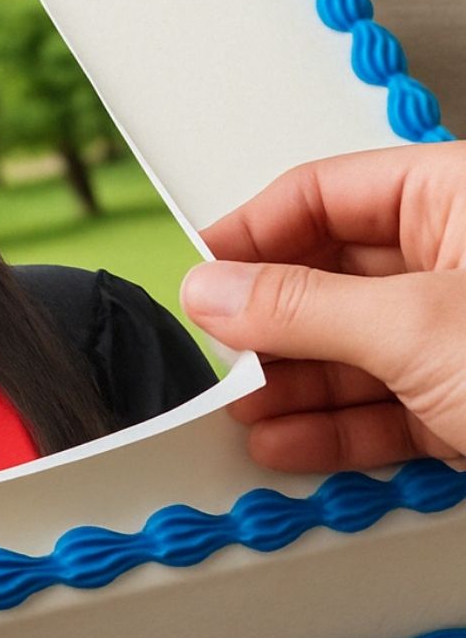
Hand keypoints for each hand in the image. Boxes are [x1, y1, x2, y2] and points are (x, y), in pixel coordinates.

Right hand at [181, 141, 465, 472]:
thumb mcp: (418, 326)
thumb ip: (302, 307)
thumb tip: (213, 292)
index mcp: (458, 200)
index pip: (324, 195)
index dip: (251, 235)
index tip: (198, 279)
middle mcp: (456, 263)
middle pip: (328, 279)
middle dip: (267, 327)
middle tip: (219, 354)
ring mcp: (459, 337)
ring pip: (349, 351)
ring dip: (288, 387)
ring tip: (242, 409)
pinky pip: (383, 409)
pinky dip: (331, 431)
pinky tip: (283, 442)